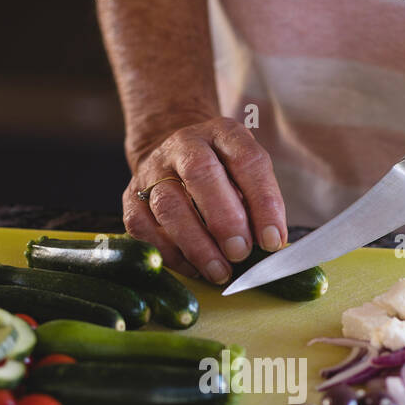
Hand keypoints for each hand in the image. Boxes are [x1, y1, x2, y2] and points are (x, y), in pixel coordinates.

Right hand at [123, 117, 286, 283]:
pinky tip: (194, 269)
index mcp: (223, 134)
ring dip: (197, 244)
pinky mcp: (131, 199)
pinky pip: (145, 229)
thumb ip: (257, 204)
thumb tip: (268, 245)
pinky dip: (171, 254)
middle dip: (224, 220)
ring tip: (219, 271)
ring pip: (169, 205)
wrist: (172, 159)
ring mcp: (153, 171)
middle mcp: (185, 145)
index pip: (247, 161)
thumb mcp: (246, 175)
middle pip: (201, 174)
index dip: (263, 203)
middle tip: (240, 253)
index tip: (273, 241)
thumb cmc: (221, 176)